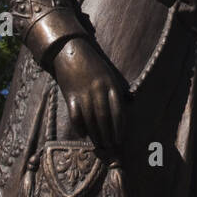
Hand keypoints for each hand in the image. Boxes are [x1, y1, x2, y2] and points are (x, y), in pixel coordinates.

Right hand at [53, 36, 125, 150]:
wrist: (70, 50)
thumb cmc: (92, 64)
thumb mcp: (109, 74)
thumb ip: (116, 89)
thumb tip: (127, 105)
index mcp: (111, 85)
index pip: (118, 111)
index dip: (119, 128)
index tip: (120, 139)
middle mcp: (98, 90)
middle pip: (104, 118)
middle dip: (108, 135)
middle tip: (109, 147)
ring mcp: (84, 93)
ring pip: (91, 119)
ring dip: (95, 134)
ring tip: (99, 144)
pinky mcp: (70, 95)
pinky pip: (75, 115)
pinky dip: (79, 126)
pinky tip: (83, 134)